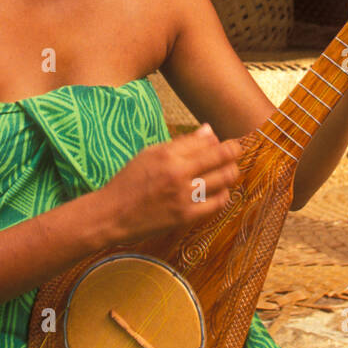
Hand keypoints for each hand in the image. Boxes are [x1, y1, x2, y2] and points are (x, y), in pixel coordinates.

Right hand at [98, 124, 243, 245]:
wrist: (112, 215)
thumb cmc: (129, 182)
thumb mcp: (150, 154)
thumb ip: (181, 143)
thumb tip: (209, 130)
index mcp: (167, 154)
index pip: (208, 140)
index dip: (222, 141)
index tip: (226, 143)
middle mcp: (178, 172)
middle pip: (222, 156)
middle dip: (234, 152)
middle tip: (235, 153)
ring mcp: (183, 196)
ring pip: (225, 179)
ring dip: (231, 173)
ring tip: (228, 172)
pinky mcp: (186, 217)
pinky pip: (218, 203)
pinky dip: (223, 195)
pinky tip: (218, 192)